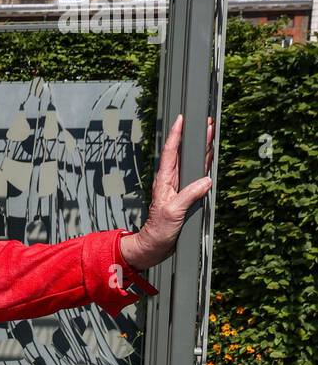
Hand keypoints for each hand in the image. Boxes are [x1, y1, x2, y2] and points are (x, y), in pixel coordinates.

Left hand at [119, 113, 213, 270]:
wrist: (155, 246)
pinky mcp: (184, 195)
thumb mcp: (173, 212)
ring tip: (210, 132)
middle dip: (193, 136)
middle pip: (183, 153)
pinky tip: (210, 156)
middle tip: (205, 121)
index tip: (181, 118)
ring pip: (191, 163)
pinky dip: (204, 165)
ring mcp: (178, 187)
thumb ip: (189, 195)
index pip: (170, 152)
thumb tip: (206, 181)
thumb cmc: (158, 230)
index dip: (176, 134)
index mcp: (164, 181)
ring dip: (200, 148)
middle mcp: (171, 181)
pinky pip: (196, 176)